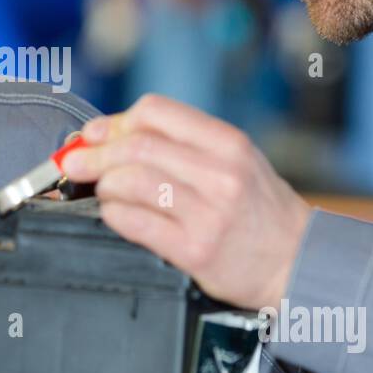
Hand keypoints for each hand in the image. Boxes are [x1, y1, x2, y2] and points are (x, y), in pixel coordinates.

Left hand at [61, 94, 311, 310]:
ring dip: (104, 185)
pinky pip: (136, 223)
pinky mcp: (195, 249)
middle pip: (137, 147)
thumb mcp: (234, 160)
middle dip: (95, 153)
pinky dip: (113, 214)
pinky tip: (114, 213)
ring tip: (103, 192)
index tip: (96, 133)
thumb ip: (182, 143)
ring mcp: (208, 213)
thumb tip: (110, 133)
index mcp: (228, 143)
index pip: (157, 112)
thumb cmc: (258, 209)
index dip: (116, 120)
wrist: (295, 260)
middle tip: (76, 162)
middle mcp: (220, 174)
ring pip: (132, 182)